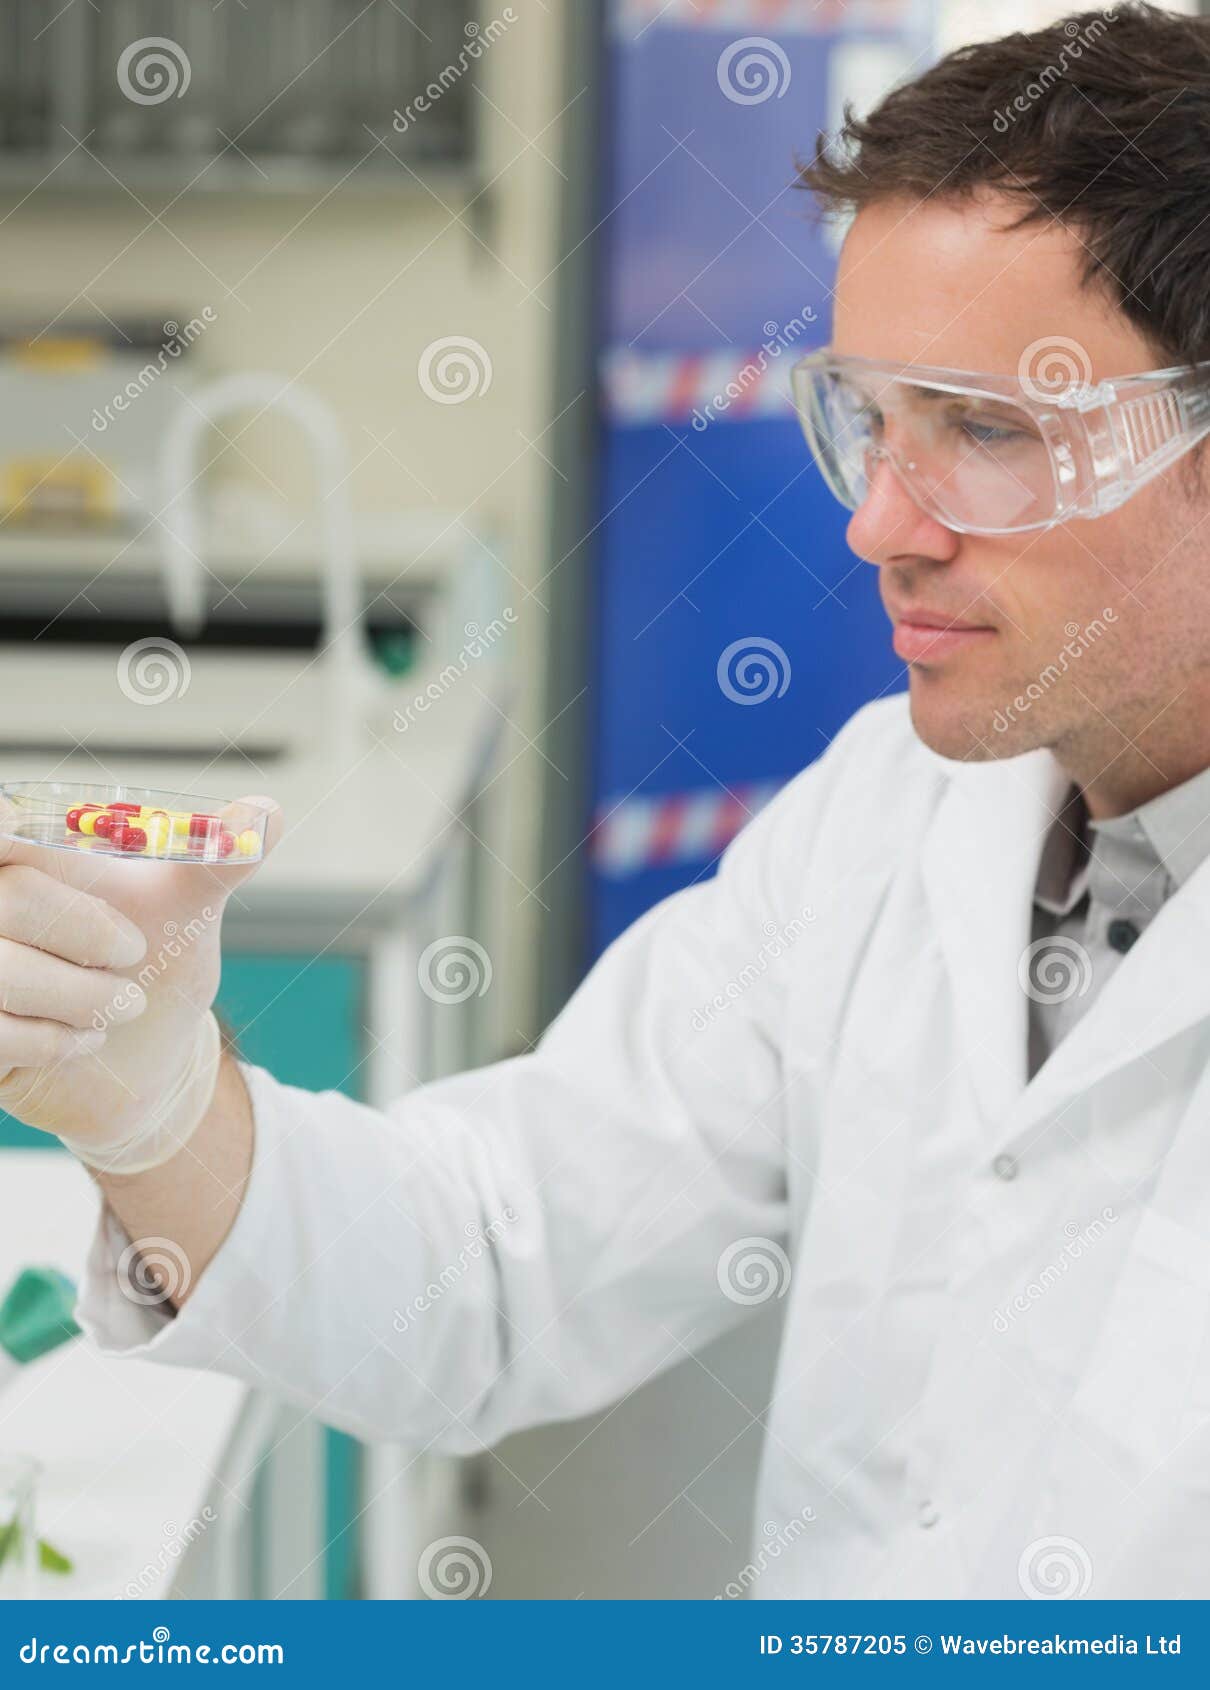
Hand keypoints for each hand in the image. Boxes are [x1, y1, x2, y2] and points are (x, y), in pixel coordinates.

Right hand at [0, 796, 279, 1169]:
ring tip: (125, 1004)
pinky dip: (53, 1041)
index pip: (3, 832)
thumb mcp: (191, 909)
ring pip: (1, 972)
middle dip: (83, 931)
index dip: (5, 831)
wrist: (151, 1055)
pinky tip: (87, 1040)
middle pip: (5, 898)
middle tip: (134, 954)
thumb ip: (219, 857)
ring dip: (79, 995)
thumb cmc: (159, 966)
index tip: (16, 833)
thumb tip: (268, 809)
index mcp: (32, 864)